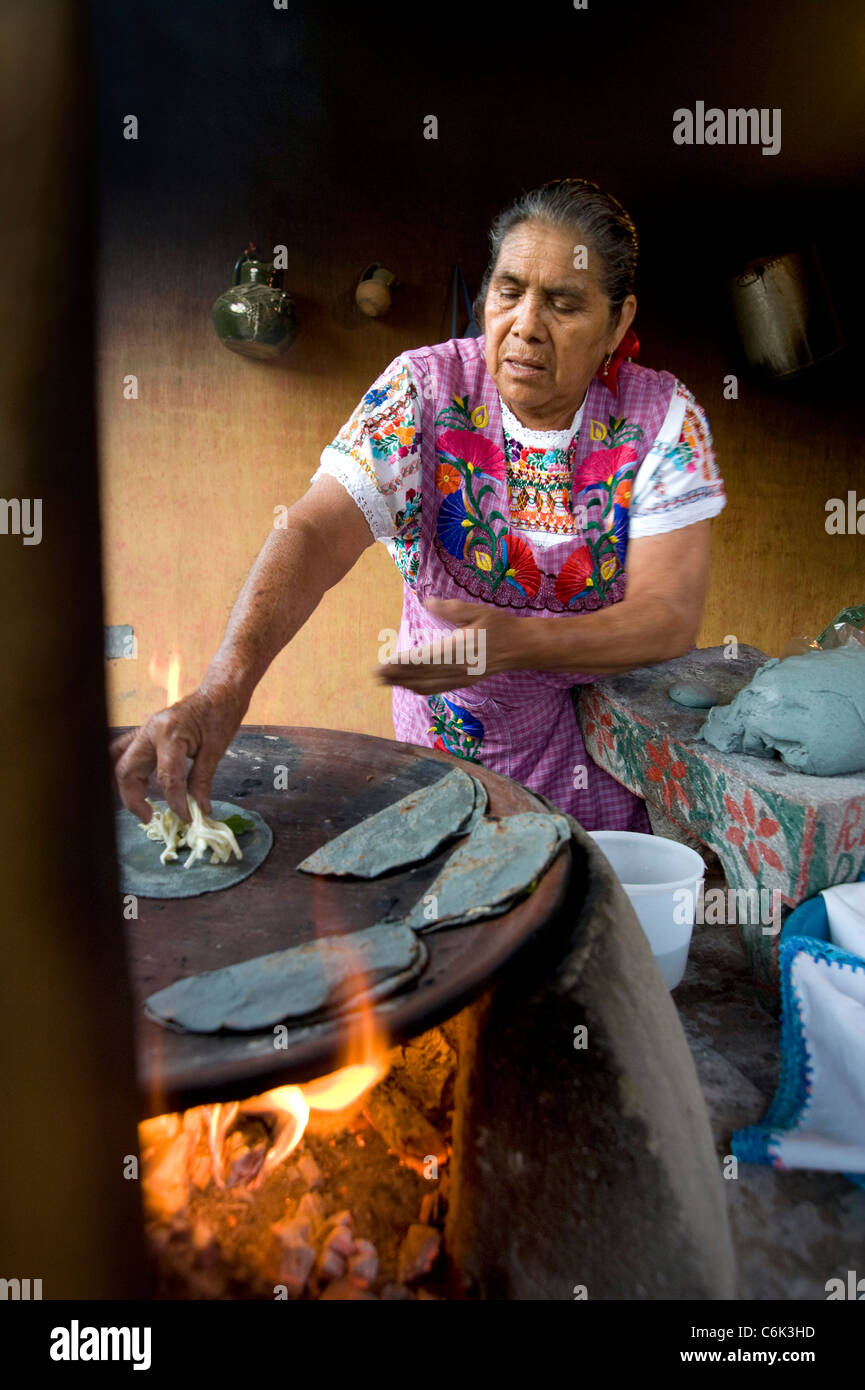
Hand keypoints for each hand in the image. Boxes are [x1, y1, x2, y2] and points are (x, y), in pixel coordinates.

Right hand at [110, 684, 247, 822]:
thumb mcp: (216, 750)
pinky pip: (125, 752)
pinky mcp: (145, 732)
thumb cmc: (221, 715)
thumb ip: (202, 780)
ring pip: (119, 761)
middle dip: (134, 799)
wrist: (219, 691)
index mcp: (171, 734)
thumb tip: (199, 809)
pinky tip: (136, 785)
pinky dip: (127, 771)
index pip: (167, 778)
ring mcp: (144, 729)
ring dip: (126, 786)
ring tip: (141, 805)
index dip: (175, 803)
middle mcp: (150, 730)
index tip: (186, 818)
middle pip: (127, 770)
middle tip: (149, 817)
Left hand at [374, 597, 535, 694]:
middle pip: (421, 674)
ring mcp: (461, 678)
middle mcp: (458, 668)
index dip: (402, 663)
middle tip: (375, 675)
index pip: (424, 658)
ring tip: (385, 681)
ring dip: (404, 683)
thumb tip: (426, 602)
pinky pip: (437, 688)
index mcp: (459, 649)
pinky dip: (420, 688)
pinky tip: (408, 686)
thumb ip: (450, 609)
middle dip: (397, 675)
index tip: (384, 663)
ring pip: (427, 684)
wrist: (522, 648)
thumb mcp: (477, 611)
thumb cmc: (500, 626)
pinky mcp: (464, 682)